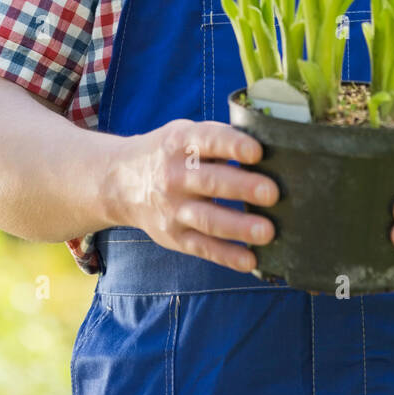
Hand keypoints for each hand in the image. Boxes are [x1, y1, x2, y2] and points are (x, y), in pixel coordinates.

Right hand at [105, 118, 278, 273]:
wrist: (121, 182)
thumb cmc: (170, 153)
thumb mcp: (185, 134)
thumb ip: (219, 139)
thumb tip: (270, 147)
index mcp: (181, 143)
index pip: (208, 141)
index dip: (233, 145)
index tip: (257, 152)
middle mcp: (174, 176)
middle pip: (211, 182)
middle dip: (243, 188)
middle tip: (272, 193)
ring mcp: (173, 209)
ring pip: (208, 219)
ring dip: (239, 227)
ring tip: (267, 231)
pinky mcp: (174, 236)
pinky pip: (202, 247)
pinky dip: (227, 255)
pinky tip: (251, 260)